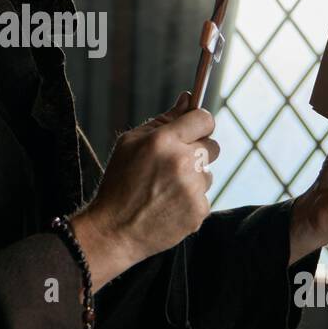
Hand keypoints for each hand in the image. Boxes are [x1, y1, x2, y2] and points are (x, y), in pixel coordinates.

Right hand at [71, 90, 219, 287]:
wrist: (114, 230)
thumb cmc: (119, 183)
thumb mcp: (130, 143)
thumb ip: (163, 119)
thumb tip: (188, 98)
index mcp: (164, 141)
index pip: (204, 119)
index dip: (200, 123)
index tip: (194, 130)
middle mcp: (182, 162)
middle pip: (212, 146)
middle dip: (197, 152)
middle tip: (173, 165)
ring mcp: (192, 189)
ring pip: (207, 174)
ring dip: (192, 179)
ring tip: (164, 190)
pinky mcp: (198, 211)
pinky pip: (203, 197)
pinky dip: (190, 201)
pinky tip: (168, 206)